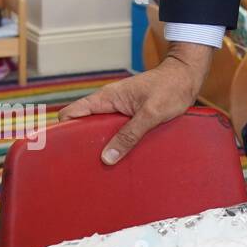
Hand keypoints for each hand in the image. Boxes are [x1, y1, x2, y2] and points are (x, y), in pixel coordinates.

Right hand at [59, 43, 212, 163]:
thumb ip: (130, 134)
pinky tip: (120, 160)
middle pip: (84, 127)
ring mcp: (120, 110)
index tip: (58, 152)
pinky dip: (116, 144)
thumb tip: (106, 158)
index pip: (71, 114)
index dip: (61, 131)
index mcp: (106, 98)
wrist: (188, 76)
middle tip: (81, 168)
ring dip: (101, 146)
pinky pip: (117, 132)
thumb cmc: (171, 88)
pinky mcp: (131, 116)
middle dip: (81, 145)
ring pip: (101, 131)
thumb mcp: (151, 113)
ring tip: (99, 169)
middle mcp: (109, 104)